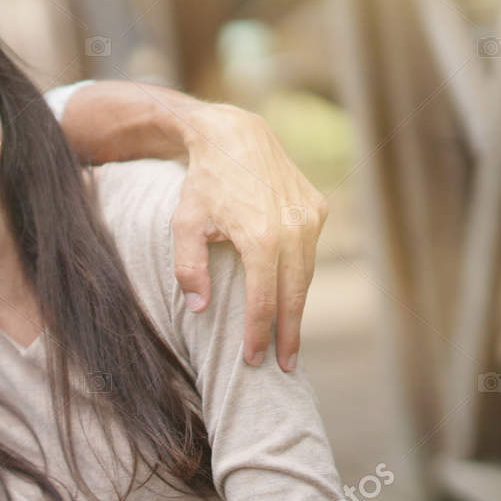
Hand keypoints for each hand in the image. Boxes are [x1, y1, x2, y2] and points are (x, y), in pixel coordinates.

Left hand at [170, 104, 326, 370]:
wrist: (234, 135)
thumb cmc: (202, 183)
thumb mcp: (183, 225)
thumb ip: (188, 269)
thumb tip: (200, 309)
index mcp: (260, 237)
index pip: (263, 301)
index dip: (258, 334)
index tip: (252, 359)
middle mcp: (293, 228)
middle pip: (293, 295)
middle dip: (288, 333)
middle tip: (284, 366)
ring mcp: (310, 217)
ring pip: (306, 275)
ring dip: (297, 308)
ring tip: (288, 339)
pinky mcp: (317, 208)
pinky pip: (309, 253)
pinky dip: (300, 277)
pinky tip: (289, 297)